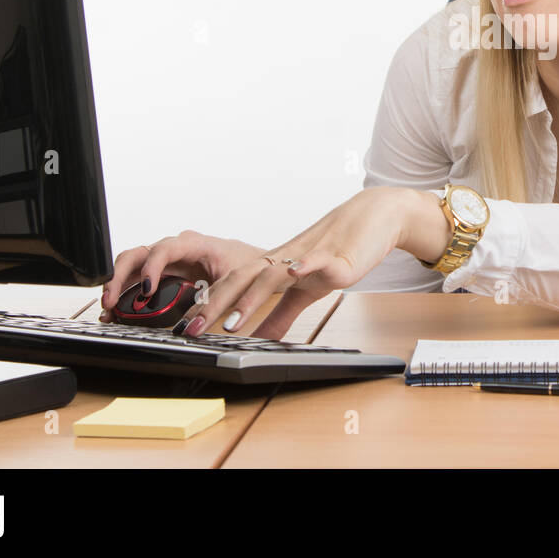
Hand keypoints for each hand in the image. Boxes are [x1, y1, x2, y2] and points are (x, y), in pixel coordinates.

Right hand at [99, 232, 267, 318]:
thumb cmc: (245, 265)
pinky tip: (116, 309)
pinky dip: (125, 292)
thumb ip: (212, 299)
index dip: (151, 267)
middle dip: (120, 276)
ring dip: (117, 285)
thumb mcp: (233, 282)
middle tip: (111, 301)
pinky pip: (137, 278)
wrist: (255, 263)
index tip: (147, 289)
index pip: (164, 249)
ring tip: (108, 309)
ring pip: (132, 265)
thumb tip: (192, 323)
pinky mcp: (164, 273)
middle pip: (138, 255)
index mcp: (193, 244)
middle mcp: (175, 249)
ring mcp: (167, 260)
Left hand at [170, 186, 451, 340]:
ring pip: (272, 274)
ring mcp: (308, 257)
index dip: (208, 304)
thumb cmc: (339, 251)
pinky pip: (316, 261)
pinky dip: (303, 266)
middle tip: (191, 327)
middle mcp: (284, 260)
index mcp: (274, 268)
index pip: (233, 285)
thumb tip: (258, 340)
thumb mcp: (306, 291)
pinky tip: (292, 272)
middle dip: (214, 304)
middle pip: (242, 279)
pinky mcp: (336, 257)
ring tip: (231, 320)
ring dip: (249, 297)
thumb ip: (281, 316)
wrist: (373, 219)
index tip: (185, 326)